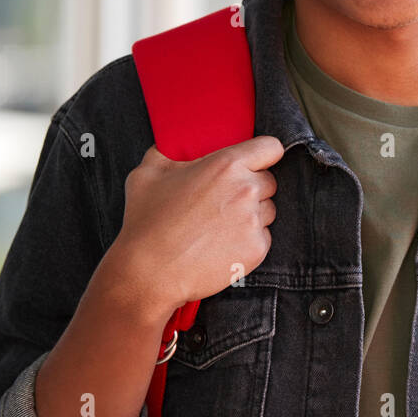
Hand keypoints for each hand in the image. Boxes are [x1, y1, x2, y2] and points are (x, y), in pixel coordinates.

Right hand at [114, 135, 284, 312]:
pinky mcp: (257, 248)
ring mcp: (254, 221)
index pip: (271, 147)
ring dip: (251, 215)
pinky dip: (247, 240)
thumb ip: (167, 151)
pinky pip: (262, 237)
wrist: (149, 274)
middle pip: (269, 181)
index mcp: (226, 165)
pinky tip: (221, 244)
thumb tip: (173, 142)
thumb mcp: (147, 174)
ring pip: (267, 210)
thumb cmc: (146, 223)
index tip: (256, 160)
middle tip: (223, 201)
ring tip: (218, 225)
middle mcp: (246, 190)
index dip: (264, 154)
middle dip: (252, 187)